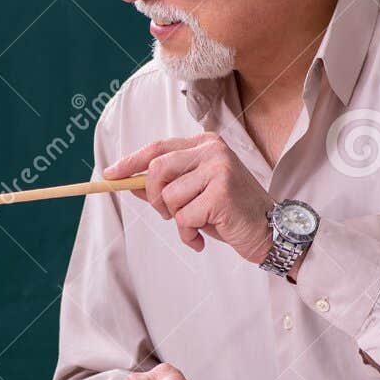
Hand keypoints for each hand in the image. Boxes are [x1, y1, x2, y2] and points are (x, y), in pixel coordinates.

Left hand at [105, 132, 274, 263]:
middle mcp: (212, 150)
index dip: (130, 162)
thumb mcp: (194, 194)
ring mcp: (218, 169)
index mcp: (205, 144)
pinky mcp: (222, 192)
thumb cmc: (229, 213)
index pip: (157, 148)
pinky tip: (206, 235)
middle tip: (169, 215)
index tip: (110, 175)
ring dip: (178, 220)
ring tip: (199, 225)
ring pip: (169, 197)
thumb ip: (166, 184)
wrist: (269, 231)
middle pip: (157, 169)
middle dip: (154, 198)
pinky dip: (189, 234)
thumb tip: (129, 182)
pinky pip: (185, 217)